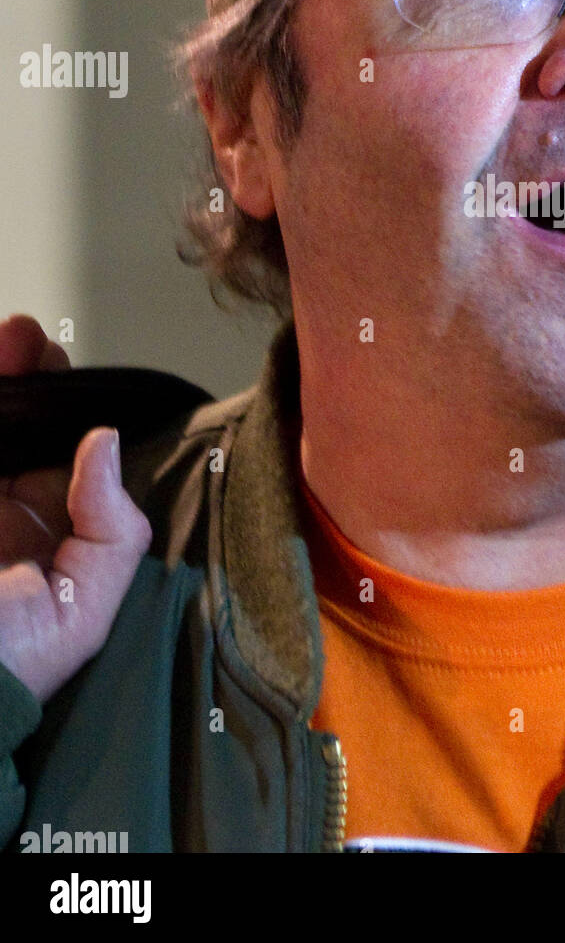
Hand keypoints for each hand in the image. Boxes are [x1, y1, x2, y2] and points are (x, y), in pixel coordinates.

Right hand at [0, 315, 151, 703]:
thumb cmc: (7, 670)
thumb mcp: (79, 614)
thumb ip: (110, 531)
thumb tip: (104, 442)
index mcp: (48, 536)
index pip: (64, 454)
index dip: (67, 407)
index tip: (62, 362)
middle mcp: (6, 513)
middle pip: (19, 429)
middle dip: (26, 380)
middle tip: (27, 337)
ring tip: (9, 338)